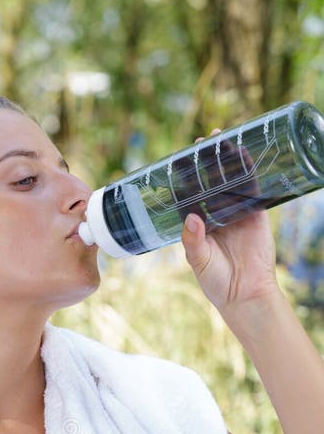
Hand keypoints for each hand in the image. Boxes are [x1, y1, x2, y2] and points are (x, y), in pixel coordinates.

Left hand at [181, 128, 279, 315]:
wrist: (246, 294)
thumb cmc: (217, 281)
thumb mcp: (199, 261)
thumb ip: (193, 241)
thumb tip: (193, 218)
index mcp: (196, 224)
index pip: (188, 195)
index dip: (184, 177)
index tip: (178, 159)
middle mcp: (215, 215)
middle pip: (209, 182)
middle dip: (205, 162)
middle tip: (202, 141)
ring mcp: (235, 213)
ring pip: (230, 181)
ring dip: (227, 161)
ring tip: (222, 139)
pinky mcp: (255, 215)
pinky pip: (252, 190)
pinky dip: (248, 172)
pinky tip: (244, 155)